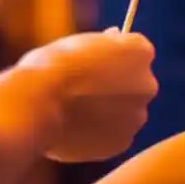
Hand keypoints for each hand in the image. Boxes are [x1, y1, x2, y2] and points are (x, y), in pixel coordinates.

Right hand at [18, 29, 157, 162]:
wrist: (36, 105)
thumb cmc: (51, 67)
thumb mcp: (78, 42)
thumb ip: (102, 46)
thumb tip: (112, 41)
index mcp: (140, 52)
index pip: (136, 51)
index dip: (114, 56)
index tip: (95, 62)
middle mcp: (148, 84)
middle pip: (135, 83)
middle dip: (116, 86)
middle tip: (83, 90)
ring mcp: (137, 116)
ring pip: (126, 112)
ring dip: (109, 112)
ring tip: (75, 112)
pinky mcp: (122, 142)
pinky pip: (114, 135)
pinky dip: (100, 133)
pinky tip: (76, 129)